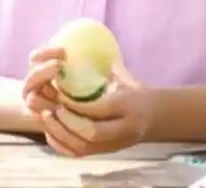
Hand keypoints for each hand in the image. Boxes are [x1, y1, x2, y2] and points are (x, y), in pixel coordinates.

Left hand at [22, 46, 155, 156]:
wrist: (159, 117)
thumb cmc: (138, 92)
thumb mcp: (126, 77)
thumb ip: (106, 67)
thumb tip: (80, 51)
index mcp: (128, 106)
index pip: (99, 109)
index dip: (76, 105)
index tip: (59, 95)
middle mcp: (123, 129)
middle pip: (92, 133)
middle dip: (68, 122)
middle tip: (52, 108)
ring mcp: (114, 144)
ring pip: (84, 147)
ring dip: (61, 134)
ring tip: (46, 118)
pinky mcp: (106, 152)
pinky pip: (82, 154)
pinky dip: (63, 146)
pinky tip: (50, 133)